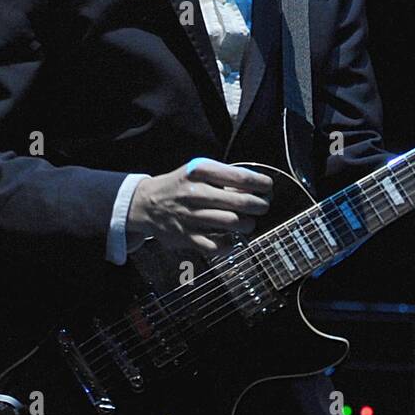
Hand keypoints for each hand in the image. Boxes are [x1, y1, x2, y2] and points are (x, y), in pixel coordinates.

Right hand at [127, 159, 272, 261]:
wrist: (146, 203)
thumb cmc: (179, 184)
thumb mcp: (198, 169)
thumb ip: (224, 175)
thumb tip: (255, 185)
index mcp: (200, 172)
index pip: (240, 177)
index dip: (261, 184)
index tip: (268, 187)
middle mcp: (196, 193)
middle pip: (240, 202)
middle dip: (259, 205)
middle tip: (263, 206)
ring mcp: (191, 216)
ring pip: (231, 223)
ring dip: (247, 224)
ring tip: (248, 222)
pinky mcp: (187, 236)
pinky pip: (215, 245)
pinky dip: (229, 244)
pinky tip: (232, 239)